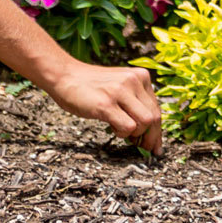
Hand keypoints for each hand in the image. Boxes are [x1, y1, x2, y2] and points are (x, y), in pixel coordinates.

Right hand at [46, 61, 164, 155]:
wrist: (65, 76)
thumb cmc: (90, 86)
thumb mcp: (119, 86)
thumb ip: (134, 101)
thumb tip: (148, 131)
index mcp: (140, 76)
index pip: (156, 109)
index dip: (157, 131)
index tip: (154, 145)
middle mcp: (134, 81)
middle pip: (154, 117)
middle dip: (150, 137)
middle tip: (141, 147)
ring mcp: (120, 91)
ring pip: (145, 122)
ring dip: (135, 134)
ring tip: (120, 130)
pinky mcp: (106, 104)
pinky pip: (128, 126)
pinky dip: (122, 133)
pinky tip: (111, 127)